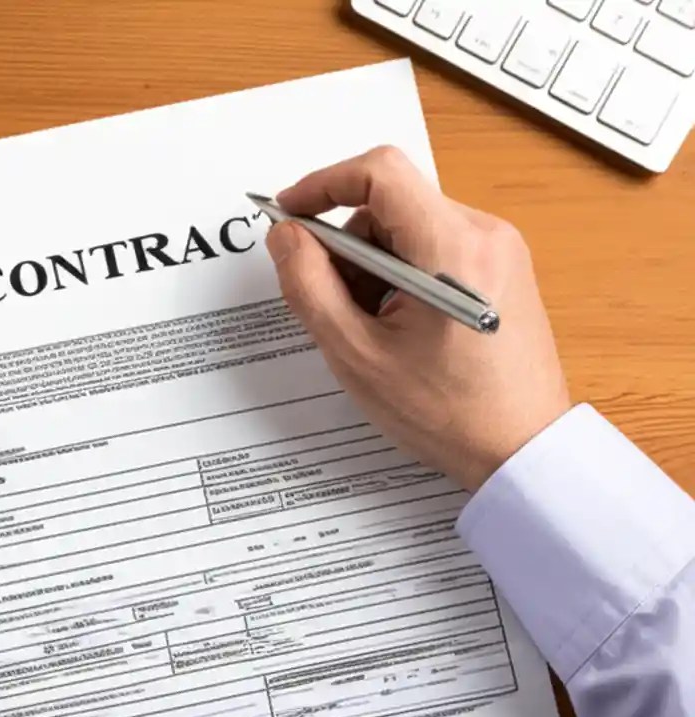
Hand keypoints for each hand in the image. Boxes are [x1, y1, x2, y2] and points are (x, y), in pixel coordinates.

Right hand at [266, 146, 570, 491]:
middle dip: (346, 242)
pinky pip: (434, 245)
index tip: (290, 213)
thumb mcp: (357, 354)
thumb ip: (309, 284)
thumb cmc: (449, 414)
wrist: (523, 450)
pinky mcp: (502, 267)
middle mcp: (484, 234)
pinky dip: (400, 272)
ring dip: (371, 262)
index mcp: (453, 248)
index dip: (323, 183)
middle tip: (328, 299)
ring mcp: (499, 249)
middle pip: (390, 202)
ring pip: (409, 225)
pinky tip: (395, 325)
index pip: (379, 172)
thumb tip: (286, 236)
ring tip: (368, 325)